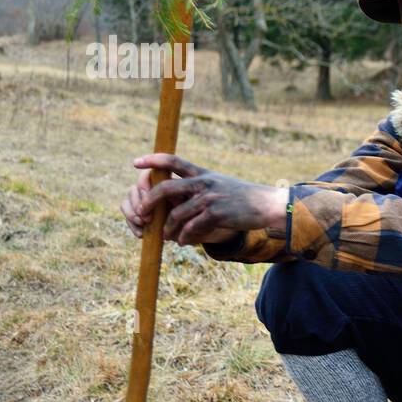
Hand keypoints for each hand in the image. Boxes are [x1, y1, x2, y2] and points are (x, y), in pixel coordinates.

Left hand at [132, 154, 285, 246]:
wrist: (267, 204)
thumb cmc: (242, 197)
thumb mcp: (220, 185)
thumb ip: (200, 187)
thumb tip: (176, 198)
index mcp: (202, 173)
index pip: (172, 160)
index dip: (152, 160)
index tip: (135, 163)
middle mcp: (204, 182)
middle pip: (166, 187)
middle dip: (149, 202)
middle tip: (142, 214)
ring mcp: (210, 197)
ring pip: (177, 214)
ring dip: (168, 228)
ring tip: (167, 237)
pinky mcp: (217, 214)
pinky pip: (192, 228)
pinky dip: (184, 237)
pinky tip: (183, 242)